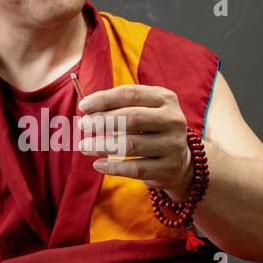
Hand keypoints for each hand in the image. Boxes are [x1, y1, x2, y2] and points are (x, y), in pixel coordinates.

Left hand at [78, 84, 193, 197]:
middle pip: (133, 117)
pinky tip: (98, 165)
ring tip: (85, 146)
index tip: (83, 106)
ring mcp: (173, 145)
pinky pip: (135, 169)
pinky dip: (113, 167)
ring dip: (102, 145)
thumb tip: (87, 111)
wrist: (179, 159)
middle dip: (103, 121)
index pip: (131, 94)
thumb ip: (118, 108)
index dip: (104, 99)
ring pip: (131, 144)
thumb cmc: (150, 129)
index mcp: (165, 98)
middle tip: (83, 126)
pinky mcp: (168, 168)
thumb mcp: (142, 111)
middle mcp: (173, 119)